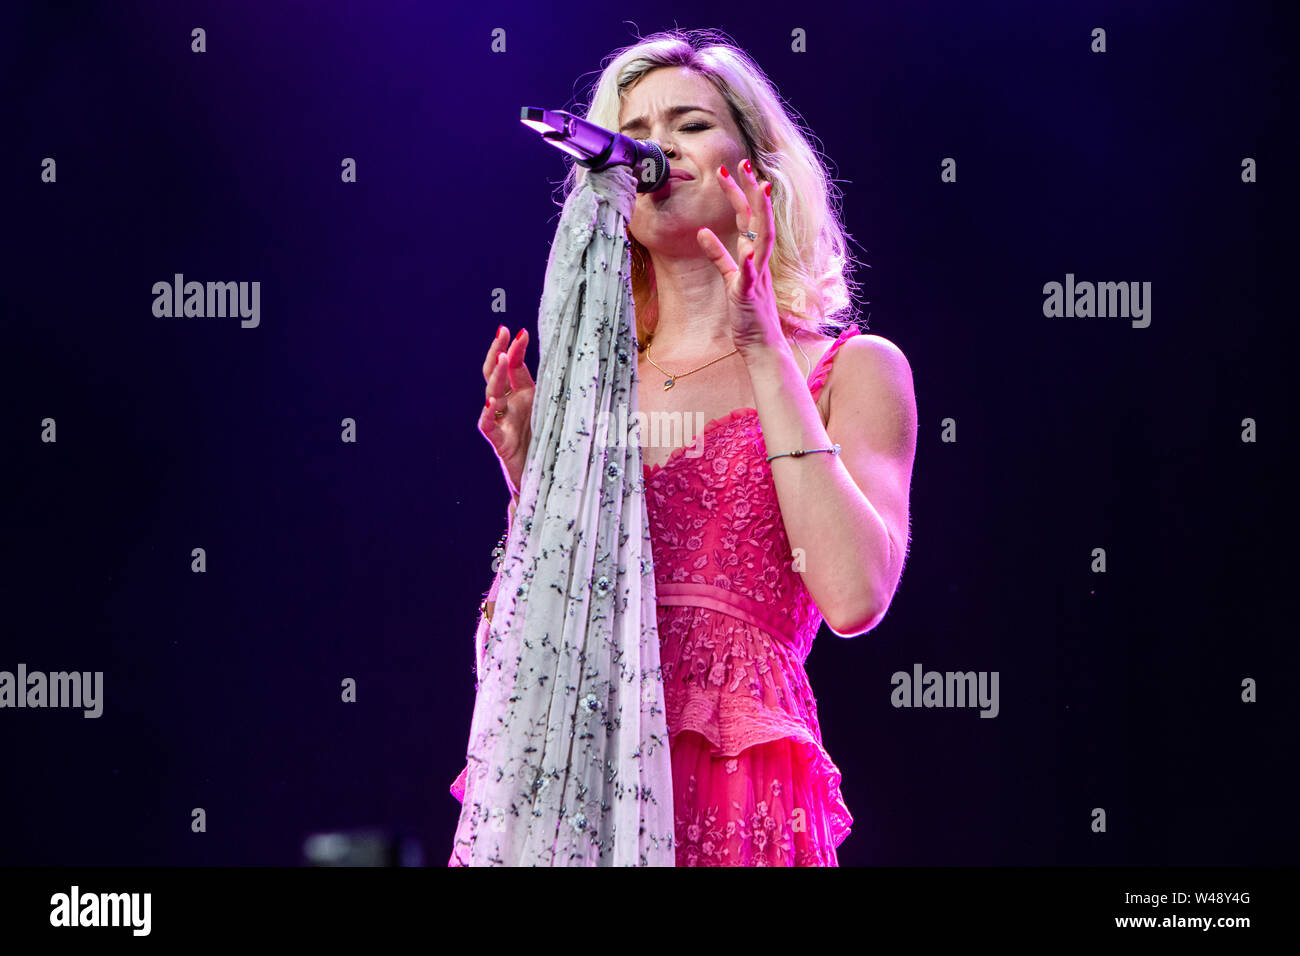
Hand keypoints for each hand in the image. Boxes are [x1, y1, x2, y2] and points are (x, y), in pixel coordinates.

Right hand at [478, 326, 533, 497]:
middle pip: (496, 373)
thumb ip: (547, 384)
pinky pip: (488, 425)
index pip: (512, 366)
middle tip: (502, 333)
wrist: (544, 476)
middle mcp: (508, 405)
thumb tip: (554, 356)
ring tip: (500, 357)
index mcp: (521, 395)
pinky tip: (490, 401)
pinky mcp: (500, 442)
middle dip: (498, 351)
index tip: (520, 332)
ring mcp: (502, 422)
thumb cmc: (548, 440)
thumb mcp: (550, 406)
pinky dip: (487, 413)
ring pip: (491, 394)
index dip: (514, 349)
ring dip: (495, 375)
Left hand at [695, 159, 784, 355]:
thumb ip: (719, 256)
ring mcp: (757, 277)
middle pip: (759, 220)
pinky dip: (741, 261)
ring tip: (757, 190)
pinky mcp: (749, 296)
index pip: (751, 218)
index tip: (735, 168)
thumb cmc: (749, 314)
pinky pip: (746, 276)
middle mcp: (760, 262)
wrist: (764, 346)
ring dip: (760, 214)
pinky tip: (733, 246)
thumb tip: (703, 233)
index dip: (744, 193)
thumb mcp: (732, 280)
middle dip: (752, 191)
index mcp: (755, 257)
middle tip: (743, 162)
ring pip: (762, 239)